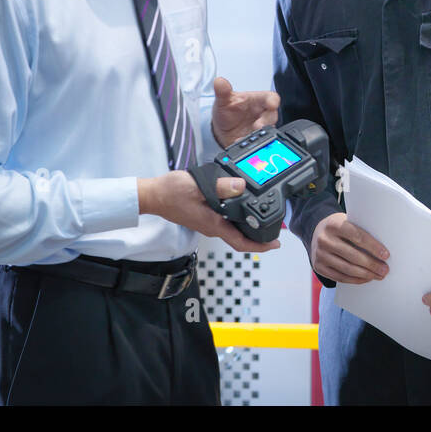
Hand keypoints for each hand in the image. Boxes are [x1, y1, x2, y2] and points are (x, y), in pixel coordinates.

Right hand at [138, 170, 278, 253]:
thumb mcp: (197, 186)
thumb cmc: (171, 193)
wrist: (154, 196)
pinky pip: (226, 222)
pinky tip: (243, 206)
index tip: (275, 243)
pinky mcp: (205, 217)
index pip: (241, 242)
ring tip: (264, 216)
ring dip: (249, 226)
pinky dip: (238, 218)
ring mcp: (208, 223)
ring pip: (234, 230)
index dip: (260, 246)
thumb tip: (240, 186)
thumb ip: (220, 186)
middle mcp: (212, 227)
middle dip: (259, 236)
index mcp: (213, 224)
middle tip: (277, 227)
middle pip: (240, 238)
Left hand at [212, 76, 278, 146]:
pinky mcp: (256, 140)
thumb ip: (223, 91)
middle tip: (257, 125)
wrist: (221, 129)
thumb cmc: (227, 110)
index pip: (271, 97)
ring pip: (268, 131)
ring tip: (248, 135)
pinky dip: (250, 144)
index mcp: (258, 100)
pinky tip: (240, 142)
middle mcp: (262, 114)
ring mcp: (261, 128)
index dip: (273, 101)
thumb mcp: (223, 100)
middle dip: (267, 121)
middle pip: (272, 116)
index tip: (272, 104)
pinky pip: (258, 143)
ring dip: (260, 134)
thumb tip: (219, 81)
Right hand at [309, 212, 388, 283]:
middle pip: (353, 255)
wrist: (317, 232)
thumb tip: (382, 248)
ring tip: (378, 275)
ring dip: (366, 274)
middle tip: (385, 269)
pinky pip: (340, 277)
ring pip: (347, 269)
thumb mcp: (346, 221)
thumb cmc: (339, 227)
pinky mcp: (319, 267)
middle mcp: (324, 239)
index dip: (373, 247)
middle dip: (372, 264)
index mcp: (334, 224)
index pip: (357, 236)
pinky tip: (366, 278)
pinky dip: (355, 280)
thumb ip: (360, 230)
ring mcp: (320, 254)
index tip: (386, 255)